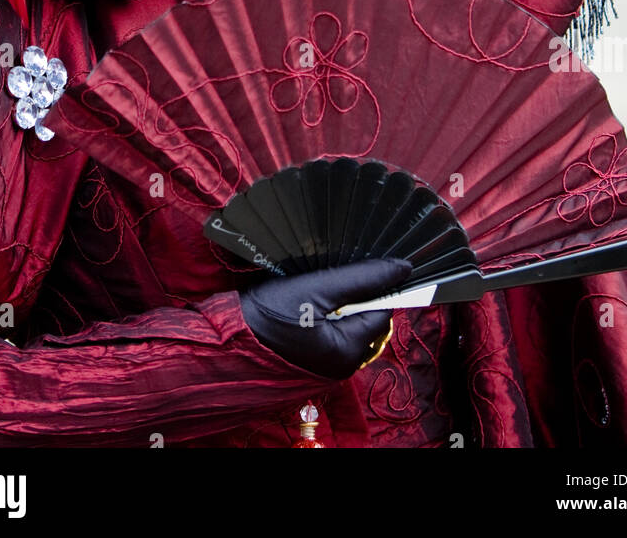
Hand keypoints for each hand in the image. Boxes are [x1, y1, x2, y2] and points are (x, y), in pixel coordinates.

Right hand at [240, 258, 411, 379]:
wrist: (224, 342)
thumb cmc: (267, 315)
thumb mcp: (315, 288)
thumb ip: (360, 278)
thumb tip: (402, 268)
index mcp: (348, 351)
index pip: (382, 310)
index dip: (376, 284)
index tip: (361, 261)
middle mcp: (342, 365)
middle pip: (366, 317)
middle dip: (356, 293)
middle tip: (333, 271)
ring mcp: (326, 364)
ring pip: (348, 322)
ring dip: (339, 300)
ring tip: (317, 282)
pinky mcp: (311, 358)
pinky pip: (331, 330)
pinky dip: (325, 312)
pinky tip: (308, 298)